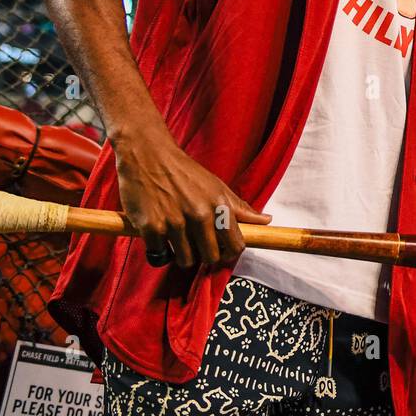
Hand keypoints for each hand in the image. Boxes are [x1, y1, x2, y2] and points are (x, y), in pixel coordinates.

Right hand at [115, 138, 270, 268]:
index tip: (220, 250)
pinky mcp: (151, 228)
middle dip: (204, 255)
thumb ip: (240, 208)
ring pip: (186, 260)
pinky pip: (159, 255)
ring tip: (176, 238)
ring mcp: (175, 223)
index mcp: (219, 206)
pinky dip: (158, 250)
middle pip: (211, 257)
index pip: (236, 246)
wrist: (148, 154)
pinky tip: (157, 233)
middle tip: (195, 245)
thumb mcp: (217, 186)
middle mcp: (200, 216)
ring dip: (180, 254)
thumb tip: (266, 221)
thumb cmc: (185, 172)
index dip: (229, 253)